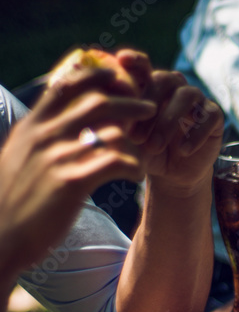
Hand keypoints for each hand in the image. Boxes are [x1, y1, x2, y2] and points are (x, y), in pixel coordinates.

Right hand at [0, 66, 155, 279]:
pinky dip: (134, 167)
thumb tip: (54, 122)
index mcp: (32, 127)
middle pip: (98, 102)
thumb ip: (37, 138)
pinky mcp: (72, 182)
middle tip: (150, 108)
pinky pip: (118, 162)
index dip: (94, 75)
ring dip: (136, 141)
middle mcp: (44, 136)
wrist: (1, 237)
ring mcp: (58, 158)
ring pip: (114, 133)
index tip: (116, 75)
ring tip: (144, 152)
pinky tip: (137, 175)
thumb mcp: (17, 157)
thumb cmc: (12, 201)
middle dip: (130, 102)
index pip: (64, 85)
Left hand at [119, 51, 223, 197]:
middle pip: (164, 79)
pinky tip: (183, 151)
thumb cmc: (146, 152)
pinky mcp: (214, 116)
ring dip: (168, 121)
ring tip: (155, 146)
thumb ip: (118, 122)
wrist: (173, 174)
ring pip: (186, 96)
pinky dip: (195, 134)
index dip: (135, 61)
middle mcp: (174, 86)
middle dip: (148, 106)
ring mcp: (197, 99)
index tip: (122, 60)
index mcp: (150, 85)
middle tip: (135, 137)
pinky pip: (208, 117)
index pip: (143, 66)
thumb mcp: (128, 138)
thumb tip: (102, 114)